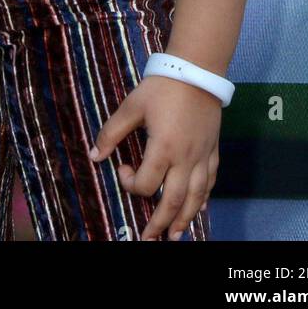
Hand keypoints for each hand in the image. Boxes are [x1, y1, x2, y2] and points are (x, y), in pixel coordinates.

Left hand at [89, 75, 220, 239]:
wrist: (197, 69)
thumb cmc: (162, 87)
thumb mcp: (132, 105)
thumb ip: (111, 132)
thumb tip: (94, 156)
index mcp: (164, 148)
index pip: (148, 183)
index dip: (131, 183)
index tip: (123, 169)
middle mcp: (186, 158)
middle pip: (174, 200)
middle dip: (160, 222)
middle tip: (149, 238)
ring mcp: (203, 156)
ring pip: (196, 197)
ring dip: (185, 219)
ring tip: (175, 236)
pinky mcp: (213, 150)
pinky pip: (211, 181)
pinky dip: (204, 198)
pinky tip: (199, 207)